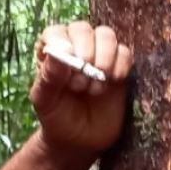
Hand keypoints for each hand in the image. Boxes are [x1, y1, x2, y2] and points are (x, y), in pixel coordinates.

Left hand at [30, 21, 133, 159]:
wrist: (81, 140)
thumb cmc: (57, 117)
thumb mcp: (45, 101)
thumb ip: (48, 77)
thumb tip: (59, 52)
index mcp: (51, 51)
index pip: (56, 33)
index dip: (63, 43)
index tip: (69, 61)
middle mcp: (76, 46)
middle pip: (83, 29)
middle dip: (85, 52)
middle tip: (81, 81)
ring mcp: (99, 54)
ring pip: (106, 35)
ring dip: (104, 57)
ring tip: (96, 86)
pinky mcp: (119, 65)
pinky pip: (125, 52)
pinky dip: (121, 64)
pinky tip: (113, 81)